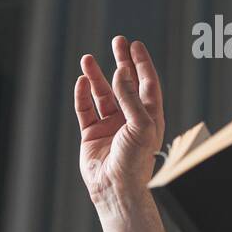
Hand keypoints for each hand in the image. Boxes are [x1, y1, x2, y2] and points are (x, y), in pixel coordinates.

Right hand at [75, 36, 165, 213]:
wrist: (116, 189)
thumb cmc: (136, 161)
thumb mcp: (141, 125)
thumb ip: (130, 97)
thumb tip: (121, 71)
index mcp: (149, 117)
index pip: (147, 84)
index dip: (142, 64)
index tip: (134, 46)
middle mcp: (130, 119)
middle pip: (125, 84)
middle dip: (121, 62)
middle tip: (117, 41)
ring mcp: (110, 126)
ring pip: (102, 94)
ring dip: (96, 77)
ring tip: (88, 58)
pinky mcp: (92, 135)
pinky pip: (85, 110)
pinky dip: (82, 96)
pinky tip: (81, 82)